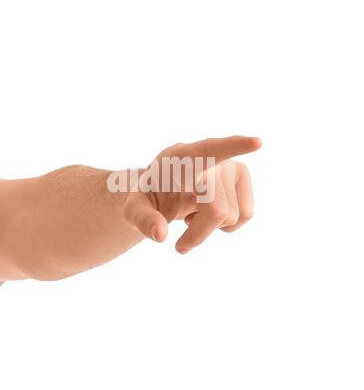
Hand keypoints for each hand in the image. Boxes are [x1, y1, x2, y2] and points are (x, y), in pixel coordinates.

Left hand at [120, 135, 259, 252]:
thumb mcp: (133, 208)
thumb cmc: (149, 195)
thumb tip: (160, 235)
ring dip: (210, 227)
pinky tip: (208, 211)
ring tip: (192, 211)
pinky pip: (245, 215)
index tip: (256, 143)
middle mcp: (211, 158)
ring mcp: (231, 165)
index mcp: (181, 158)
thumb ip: (141, 219)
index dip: (234, 147)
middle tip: (179, 247)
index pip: (209, 151)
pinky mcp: (243, 177)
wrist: (163, 188)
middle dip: (198, 233)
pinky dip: (226, 225)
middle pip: (217, 210)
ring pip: (232, 216)